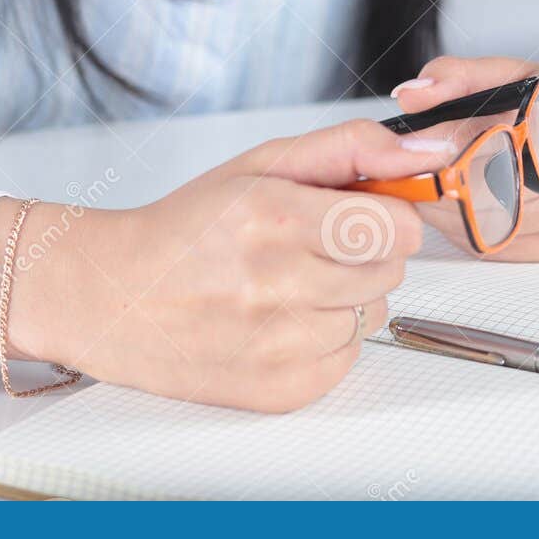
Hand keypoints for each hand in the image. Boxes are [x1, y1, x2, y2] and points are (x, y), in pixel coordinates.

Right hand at [0, 120, 445, 411]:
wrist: (110, 298)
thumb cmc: (186, 230)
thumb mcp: (264, 165)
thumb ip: (352, 149)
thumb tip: (428, 152)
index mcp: (276, 217)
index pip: (398, 226)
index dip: (385, 217)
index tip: (356, 217)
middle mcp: (278, 283)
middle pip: (391, 271)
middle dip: (362, 254)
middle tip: (310, 249)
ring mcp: (279, 344)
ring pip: (372, 316)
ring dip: (344, 299)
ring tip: (286, 286)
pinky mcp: (280, 390)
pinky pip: (347, 359)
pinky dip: (324, 341)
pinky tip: (278, 322)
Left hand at [390, 55, 538, 260]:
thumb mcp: (521, 74)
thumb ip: (460, 76)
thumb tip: (408, 96)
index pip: (485, 135)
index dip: (435, 149)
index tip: (400, 152)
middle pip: (486, 188)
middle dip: (435, 185)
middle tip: (405, 178)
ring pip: (491, 225)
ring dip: (447, 213)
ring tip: (430, 192)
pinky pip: (505, 247)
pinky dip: (471, 231)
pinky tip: (462, 212)